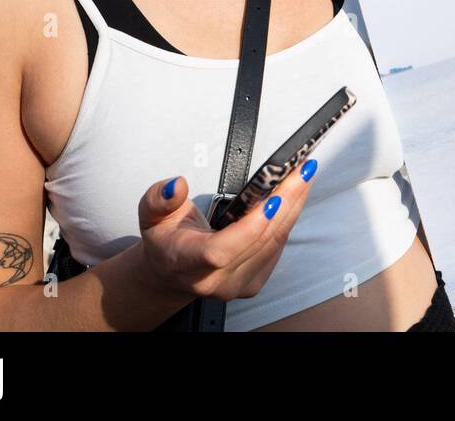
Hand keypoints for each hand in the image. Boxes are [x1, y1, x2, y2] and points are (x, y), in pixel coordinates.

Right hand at [134, 167, 314, 302]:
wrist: (172, 272)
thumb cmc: (165, 240)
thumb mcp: (151, 214)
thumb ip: (159, 198)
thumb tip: (176, 185)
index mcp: (187, 263)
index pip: (222, 252)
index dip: (250, 227)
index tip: (272, 198)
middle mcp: (215, 281)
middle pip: (260, 241)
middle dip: (285, 201)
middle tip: (301, 170)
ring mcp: (237, 285)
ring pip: (275, 242)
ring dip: (294, 206)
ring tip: (303, 175)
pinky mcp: (254, 282)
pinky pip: (278, 247)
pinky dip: (288, 218)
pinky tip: (295, 196)